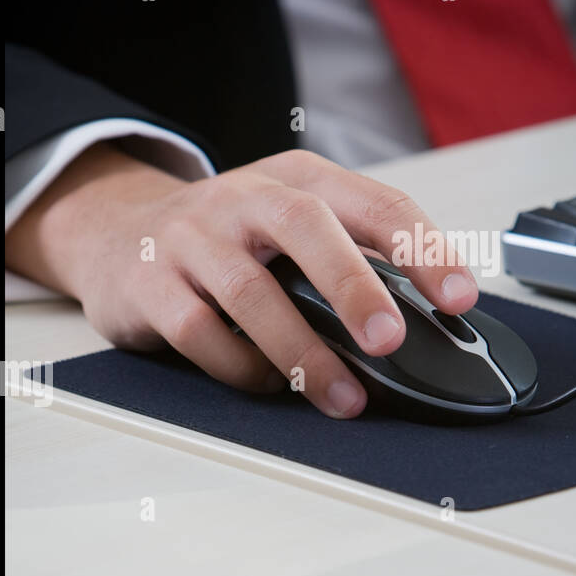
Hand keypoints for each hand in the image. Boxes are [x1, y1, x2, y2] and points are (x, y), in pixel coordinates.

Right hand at [6, 143, 478, 417]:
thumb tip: (427, 320)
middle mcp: (242, 198)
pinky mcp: (148, 283)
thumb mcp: (287, 227)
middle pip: (304, 227)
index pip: (372, 202)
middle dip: (353, 286)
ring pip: (249, 290)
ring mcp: (190, 238)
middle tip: (389, 341)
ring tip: (341, 395)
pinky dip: (239, 365)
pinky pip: (197, 330)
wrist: (115, 236)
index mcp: (294, 179)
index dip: (423, 248)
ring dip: (301, 350)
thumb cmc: (221, 241)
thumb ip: (349, 256)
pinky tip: (265, 383)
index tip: (460, 297)